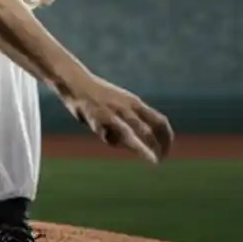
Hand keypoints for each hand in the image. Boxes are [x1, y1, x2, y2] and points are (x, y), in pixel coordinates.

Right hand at [57, 77, 173, 163]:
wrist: (76, 81)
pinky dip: (112, 141)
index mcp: (135, 103)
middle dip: (157, 146)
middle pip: (148, 130)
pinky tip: (105, 137)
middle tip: (160, 160)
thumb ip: (131, 118)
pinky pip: (108, 135)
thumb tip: (138, 141)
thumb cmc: (98, 95)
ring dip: (143, 149)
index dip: (166, 138)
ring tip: (153, 160)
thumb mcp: (120, 103)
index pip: (159, 121)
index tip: (166, 150)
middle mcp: (127, 108)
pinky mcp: (97, 118)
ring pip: (132, 134)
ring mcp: (113, 113)